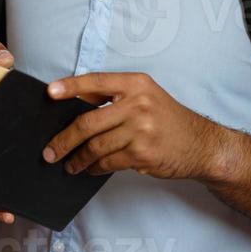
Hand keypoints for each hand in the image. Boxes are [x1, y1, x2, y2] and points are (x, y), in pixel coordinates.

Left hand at [42, 71, 219, 180]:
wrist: (201, 144)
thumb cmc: (168, 121)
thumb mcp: (147, 97)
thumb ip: (115, 98)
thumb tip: (73, 107)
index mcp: (136, 83)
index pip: (96, 81)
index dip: (70, 87)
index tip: (49, 93)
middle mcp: (139, 103)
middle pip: (88, 121)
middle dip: (64, 138)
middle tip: (50, 150)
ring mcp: (141, 129)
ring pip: (96, 145)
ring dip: (78, 158)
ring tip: (68, 164)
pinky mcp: (143, 153)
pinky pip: (108, 161)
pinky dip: (95, 167)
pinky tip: (90, 169)